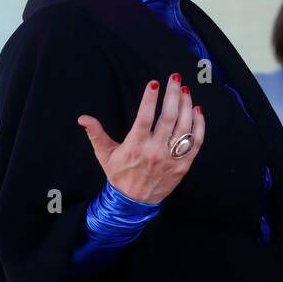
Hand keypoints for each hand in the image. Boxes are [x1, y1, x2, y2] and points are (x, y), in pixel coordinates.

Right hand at [78, 73, 205, 204]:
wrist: (134, 203)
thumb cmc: (120, 175)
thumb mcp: (105, 155)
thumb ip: (96, 134)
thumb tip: (83, 118)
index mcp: (136, 146)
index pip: (145, 117)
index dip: (150, 99)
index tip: (154, 83)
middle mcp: (156, 150)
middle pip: (169, 117)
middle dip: (173, 95)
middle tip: (175, 78)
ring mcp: (172, 158)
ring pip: (184, 127)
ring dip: (187, 105)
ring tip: (185, 90)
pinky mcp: (184, 165)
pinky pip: (196, 142)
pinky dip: (199, 125)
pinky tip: (197, 110)